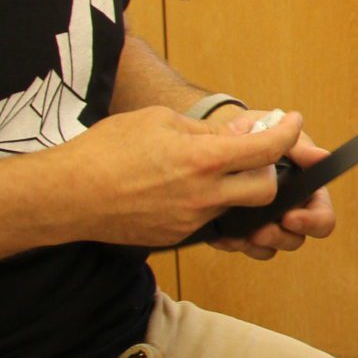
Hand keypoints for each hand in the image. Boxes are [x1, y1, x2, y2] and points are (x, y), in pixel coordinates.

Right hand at [58, 105, 310, 249]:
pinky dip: (205, 202)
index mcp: (204, 160)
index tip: (291, 122)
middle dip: (266, 173)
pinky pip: (206, 219)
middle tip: (251, 155)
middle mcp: (205, 195)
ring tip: (204, 168)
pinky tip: (180, 187)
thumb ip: (206, 130)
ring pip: (234, 206)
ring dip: (232, 187)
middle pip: (265, 192)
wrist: (67, 196)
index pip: (267, 149)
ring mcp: (192, 220)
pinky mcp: (177, 236)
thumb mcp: (160, 121)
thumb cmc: (107, 150)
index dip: (287, 133)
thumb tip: (239, 132)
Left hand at [208, 110, 337, 260]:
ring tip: (243, 234)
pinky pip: (241, 245)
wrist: (217, 136)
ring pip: (270, 248)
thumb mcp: (278, 130)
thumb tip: (321, 156)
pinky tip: (223, 234)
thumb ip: (299, 145)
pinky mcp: (240, 227)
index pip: (322, 216)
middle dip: (280, 237)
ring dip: (257, 244)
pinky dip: (233, 242)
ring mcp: (264, 221)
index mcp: (305, 190)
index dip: (312, 221)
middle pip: (296, 239)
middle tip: (261, 232)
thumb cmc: (254, 131)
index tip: (290, 218)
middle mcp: (288, 210)